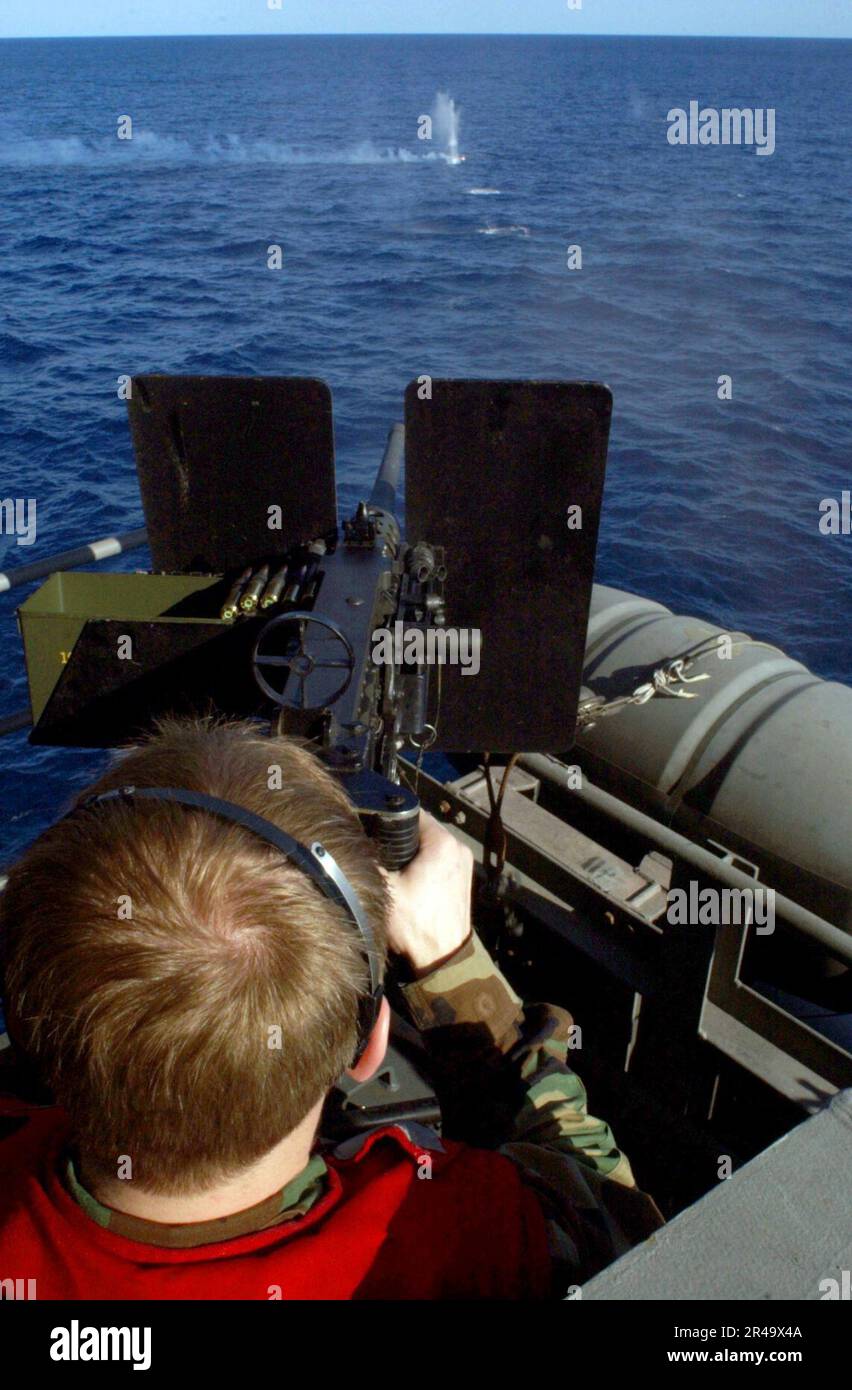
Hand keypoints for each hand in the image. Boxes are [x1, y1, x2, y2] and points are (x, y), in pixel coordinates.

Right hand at [382, 810, 473, 976]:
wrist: (442, 959)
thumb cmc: (416, 925)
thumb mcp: (385, 890)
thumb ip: (369, 862)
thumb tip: (351, 845)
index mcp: (443, 842)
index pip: (413, 813)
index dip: (390, 819)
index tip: (374, 830)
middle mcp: (458, 847)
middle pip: (422, 828)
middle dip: (401, 838)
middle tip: (380, 851)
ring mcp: (464, 863)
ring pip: (431, 844)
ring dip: (413, 852)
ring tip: (393, 866)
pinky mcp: (463, 877)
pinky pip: (440, 859)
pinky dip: (425, 864)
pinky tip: (409, 879)